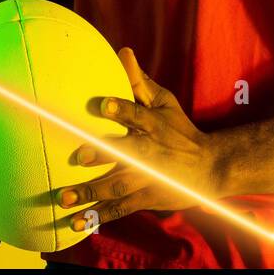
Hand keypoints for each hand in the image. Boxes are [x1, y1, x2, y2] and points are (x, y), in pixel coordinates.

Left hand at [56, 47, 226, 232]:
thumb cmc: (180, 129)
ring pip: (117, 187)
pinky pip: (119, 209)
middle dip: (102, 156)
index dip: (121, 109)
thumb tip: (122, 50)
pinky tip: (77, 223)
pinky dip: (99, 216)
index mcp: (154, 125)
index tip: (103, 105)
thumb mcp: (164, 102)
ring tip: (64, 197)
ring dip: (90, 193)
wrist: (209, 168)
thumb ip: (139, 81)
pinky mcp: (145, 198)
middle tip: (77, 157)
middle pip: (125, 154)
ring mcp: (147, 178)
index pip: (138, 114)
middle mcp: (150, 153)